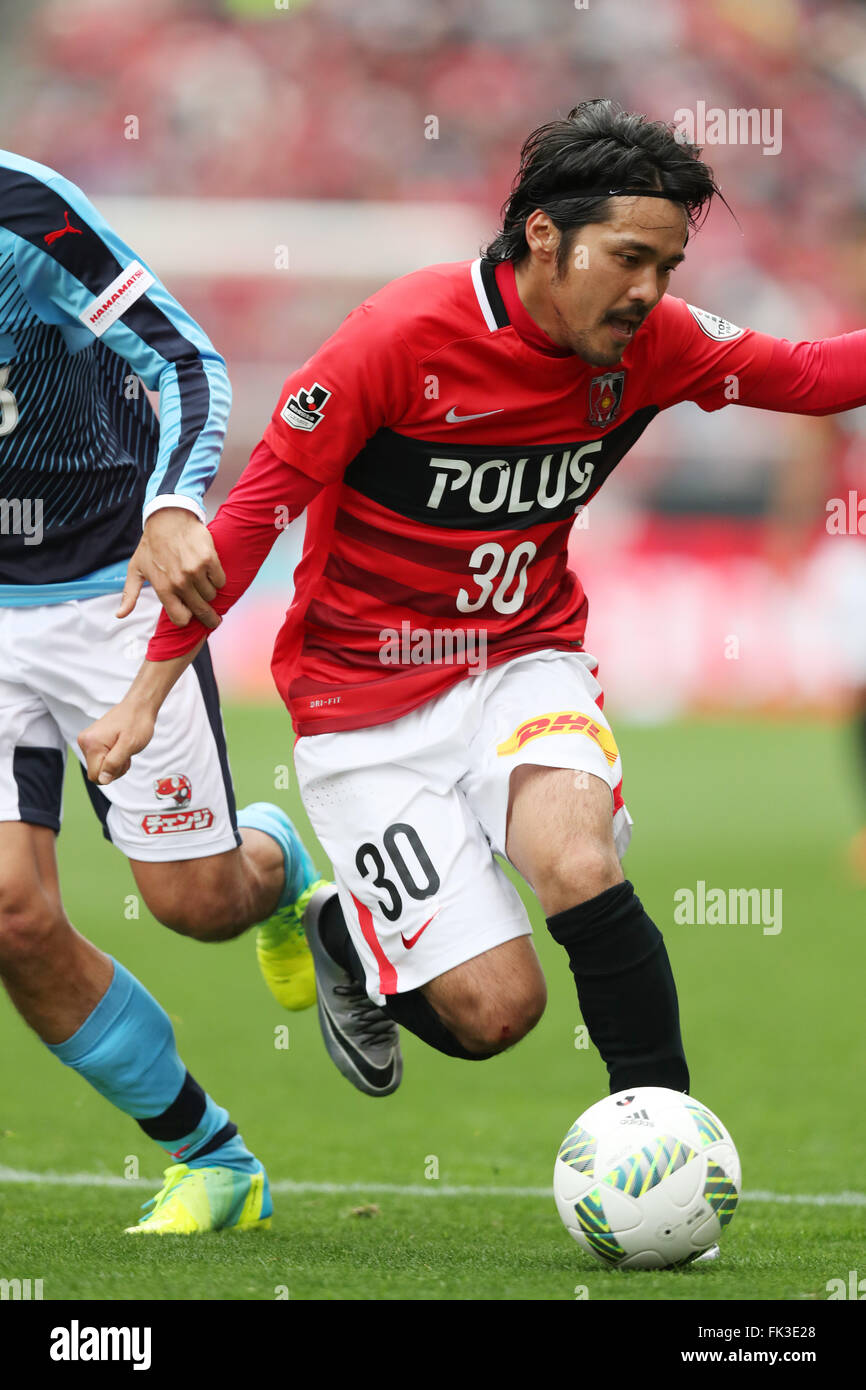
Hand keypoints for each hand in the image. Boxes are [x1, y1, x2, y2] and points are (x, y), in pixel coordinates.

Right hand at [78, 699, 156, 784]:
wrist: (139, 706)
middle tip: (125, 753)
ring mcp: (88, 741)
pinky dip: (113, 756)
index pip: (95, 776)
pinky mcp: (93, 740)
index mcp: (91, 743)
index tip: (123, 759)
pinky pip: (101, 758)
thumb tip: (103, 780)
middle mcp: (85, 742)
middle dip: (114, 768)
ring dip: (115, 762)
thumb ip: (114, 763)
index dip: (112, 773)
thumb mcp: (129, 745)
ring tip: (124, 748)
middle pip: (96, 772)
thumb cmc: (136, 722)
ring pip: (100, 766)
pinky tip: (120, 746)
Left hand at [117, 507, 225, 627]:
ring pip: (212, 595)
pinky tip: (209, 572)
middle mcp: (180, 582)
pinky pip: (220, 580)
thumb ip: (129, 594)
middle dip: (208, 618)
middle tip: (214, 620)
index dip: (186, 618)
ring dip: (209, 592)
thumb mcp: (135, 569)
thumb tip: (120, 615)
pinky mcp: (209, 560)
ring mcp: (195, 571)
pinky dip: (217, 579)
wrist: (168, 519)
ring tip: (203, 584)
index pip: (181, 619)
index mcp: (163, 588)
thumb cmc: (151, 545)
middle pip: (201, 611)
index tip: (190, 614)